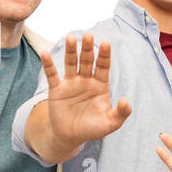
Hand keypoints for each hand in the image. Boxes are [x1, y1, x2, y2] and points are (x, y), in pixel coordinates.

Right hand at [41, 33, 131, 148]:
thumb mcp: (111, 123)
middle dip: (88, 48)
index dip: (104, 55)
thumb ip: (121, 113)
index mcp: (100, 85)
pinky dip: (48, 64)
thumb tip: (126, 101)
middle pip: (87, 60)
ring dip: (71, 51)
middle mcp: (86, 80)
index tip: (106, 43)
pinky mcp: (56, 89)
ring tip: (71, 38)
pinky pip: (52, 74)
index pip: (103, 66)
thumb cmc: (93, 129)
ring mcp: (71, 83)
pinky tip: (45, 53)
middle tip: (88, 35)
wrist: (71, 137)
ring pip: (71, 63)